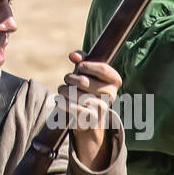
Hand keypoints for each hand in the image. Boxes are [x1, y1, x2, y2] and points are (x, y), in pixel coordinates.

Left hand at [57, 51, 119, 170]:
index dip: (87, 66)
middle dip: (70, 78)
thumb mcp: (87, 71)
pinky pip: (73, 107)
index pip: (102, 69)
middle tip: (67, 79)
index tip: (79, 67)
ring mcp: (103, 107)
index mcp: (115, 80)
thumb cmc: (88, 87)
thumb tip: (73, 56)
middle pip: (84, 81)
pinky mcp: (91, 118)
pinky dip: (62, 102)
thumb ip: (82, 59)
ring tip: (62, 90)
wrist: (90, 117)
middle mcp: (112, 94)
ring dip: (64, 90)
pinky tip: (58, 99)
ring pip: (76, 93)